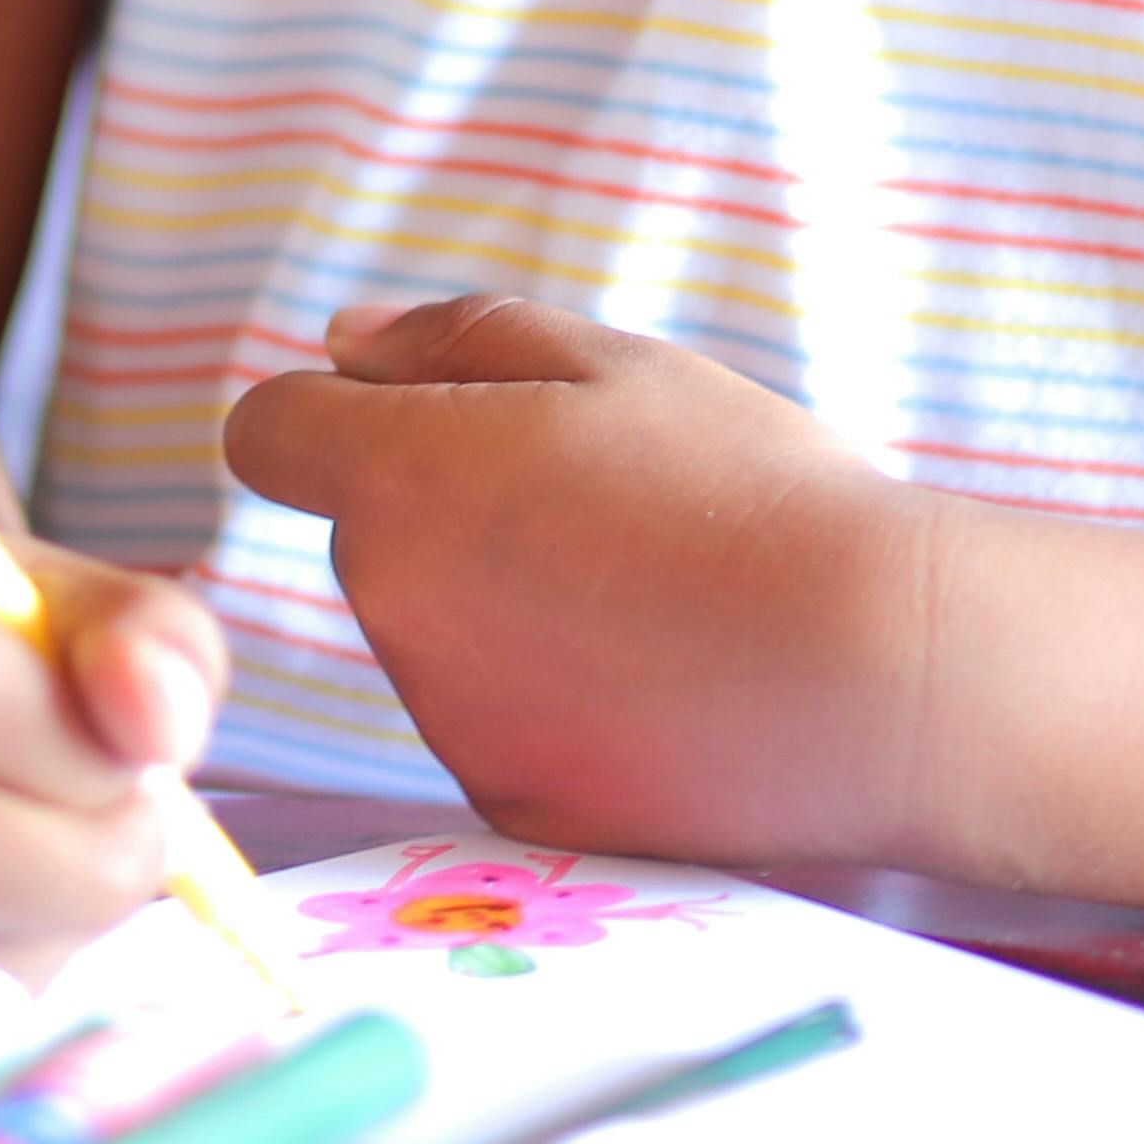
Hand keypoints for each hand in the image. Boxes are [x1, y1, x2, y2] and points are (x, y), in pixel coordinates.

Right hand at [0, 519, 227, 947]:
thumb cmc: (10, 642)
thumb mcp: (94, 606)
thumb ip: (152, 642)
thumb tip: (160, 731)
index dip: (67, 743)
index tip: (151, 761)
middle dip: (65, 859)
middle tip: (140, 838)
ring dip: (39, 924)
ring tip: (86, 865)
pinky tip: (31, 913)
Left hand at [220, 298, 939, 867]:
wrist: (873, 678)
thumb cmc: (750, 494)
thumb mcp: (617, 365)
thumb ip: (456, 340)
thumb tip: (342, 345)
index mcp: (401, 480)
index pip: (270, 433)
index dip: (333, 412)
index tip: (424, 415)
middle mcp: (391, 609)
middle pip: (370, 537)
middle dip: (447, 510)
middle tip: (604, 505)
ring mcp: (446, 720)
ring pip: (437, 634)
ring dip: (501, 606)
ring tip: (653, 596)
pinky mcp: (508, 803)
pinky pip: (496, 725)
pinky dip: (552, 699)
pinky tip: (662, 680)